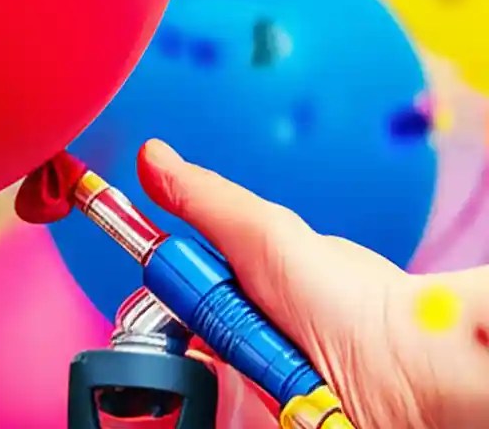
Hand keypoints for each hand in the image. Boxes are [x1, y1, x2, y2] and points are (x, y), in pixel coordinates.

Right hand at [138, 139, 488, 428]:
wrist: (406, 368)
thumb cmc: (350, 298)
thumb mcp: (261, 232)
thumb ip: (201, 199)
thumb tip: (151, 155)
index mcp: (252, 276)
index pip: (184, 287)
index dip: (182, 298)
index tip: (198, 299)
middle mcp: (261, 323)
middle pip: (195, 340)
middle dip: (216, 342)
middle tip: (249, 336)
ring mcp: (274, 371)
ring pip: (217, 386)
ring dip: (241, 381)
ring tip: (280, 370)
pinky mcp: (280, 412)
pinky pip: (238, 415)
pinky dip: (255, 410)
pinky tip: (284, 397)